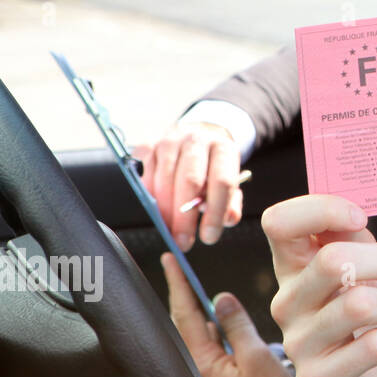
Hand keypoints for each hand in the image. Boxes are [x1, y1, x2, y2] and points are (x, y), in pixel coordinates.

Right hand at [135, 121, 242, 249]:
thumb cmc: (214, 164)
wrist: (199, 134)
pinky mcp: (148, 145)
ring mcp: (170, 141)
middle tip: (183, 242)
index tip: (209, 237)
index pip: (222, 182)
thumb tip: (228, 219)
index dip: (215, 212)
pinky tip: (156, 208)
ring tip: (169, 230)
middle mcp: (196, 140)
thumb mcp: (230, 178)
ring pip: (164, 180)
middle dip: (184, 217)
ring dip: (165, 211)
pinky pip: (145, 175)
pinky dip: (149, 196)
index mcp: (223, 148)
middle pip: (189, 181)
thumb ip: (231, 201)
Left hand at [162, 252, 323, 376]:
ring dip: (198, 310)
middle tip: (179, 267)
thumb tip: (222, 299)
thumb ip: (237, 326)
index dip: (178, 284)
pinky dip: (212, 327)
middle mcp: (198, 370)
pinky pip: (209, 346)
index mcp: (203, 363)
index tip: (170, 261)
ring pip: (197, 334)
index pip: (185, 315)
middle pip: (185, 323)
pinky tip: (220, 318)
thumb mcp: (257, 357)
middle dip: (182, 293)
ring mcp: (206, 375)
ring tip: (198, 287)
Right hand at [262, 195, 376, 376]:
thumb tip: (354, 215)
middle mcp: (286, 302)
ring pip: (360, 303)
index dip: (324, 209)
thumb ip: (351, 235)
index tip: (359, 219)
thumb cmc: (358, 308)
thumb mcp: (356, 263)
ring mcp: (298, 343)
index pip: (278, 222)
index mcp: (291, 266)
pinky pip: (372, 345)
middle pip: (334, 260)